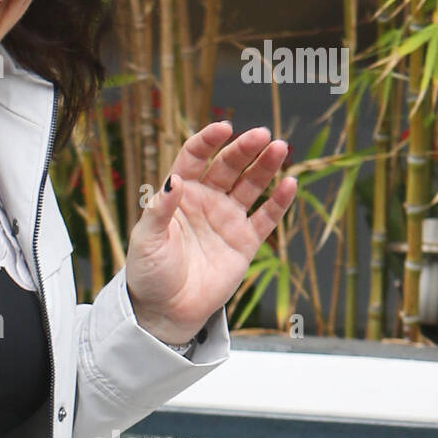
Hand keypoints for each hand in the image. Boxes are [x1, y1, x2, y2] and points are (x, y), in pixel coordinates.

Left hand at [125, 122, 296, 343]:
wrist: (165, 309)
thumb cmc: (149, 272)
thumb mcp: (147, 240)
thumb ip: (160, 210)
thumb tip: (173, 180)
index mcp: (178, 194)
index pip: (194, 158)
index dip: (207, 141)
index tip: (223, 128)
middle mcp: (205, 201)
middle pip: (227, 166)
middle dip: (244, 149)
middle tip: (262, 135)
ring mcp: (227, 219)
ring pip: (250, 185)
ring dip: (265, 167)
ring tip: (280, 148)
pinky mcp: (244, 242)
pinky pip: (266, 217)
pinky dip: (279, 201)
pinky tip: (290, 183)